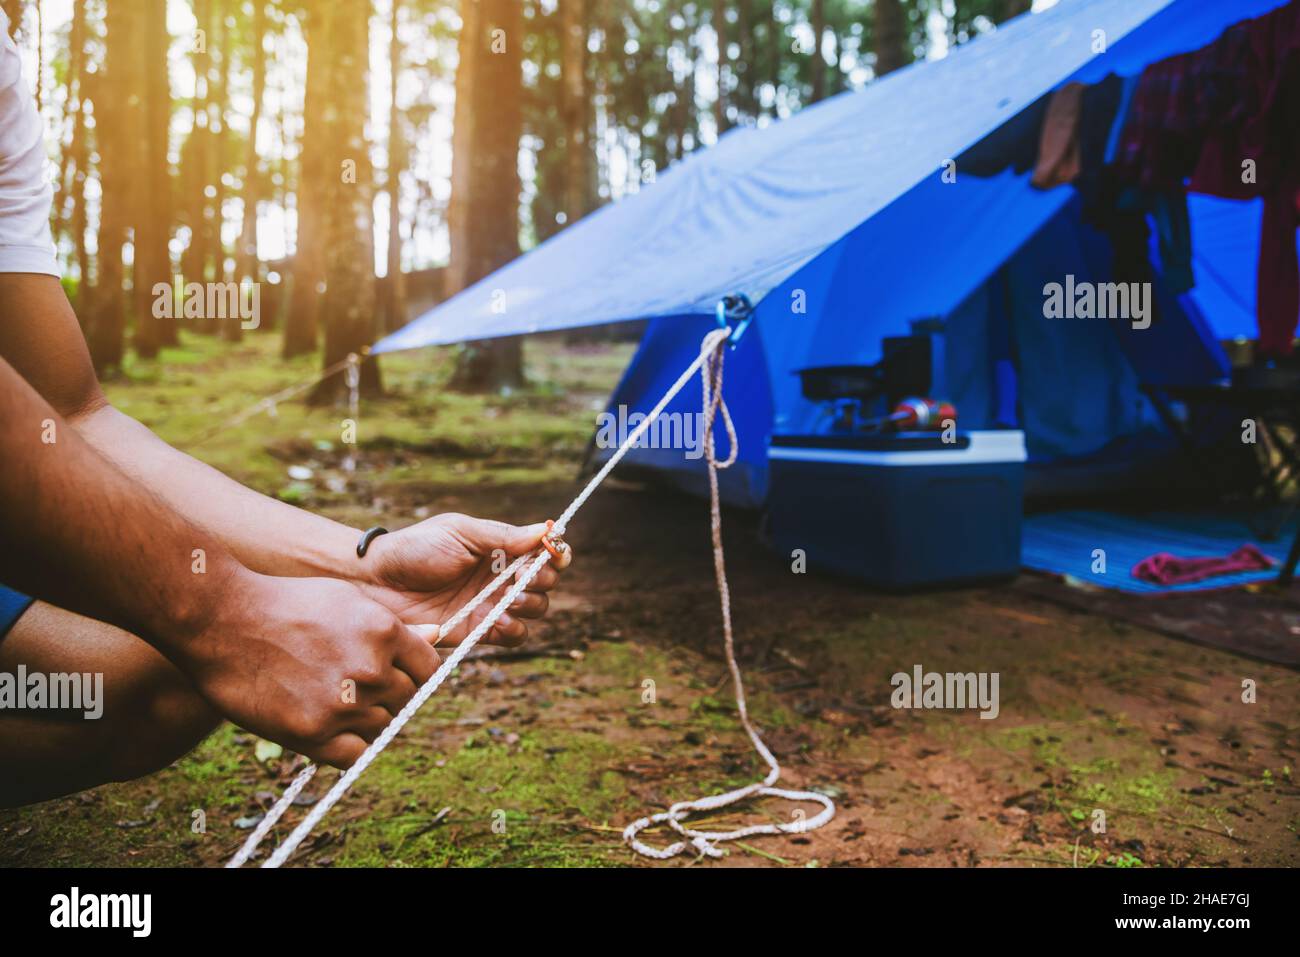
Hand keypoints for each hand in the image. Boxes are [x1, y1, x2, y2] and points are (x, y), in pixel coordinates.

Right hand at [177, 572, 441, 767]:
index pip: (427, 668)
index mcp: (385, 632)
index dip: (410, 672)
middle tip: (349, 685)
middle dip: (385, 694)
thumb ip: (394, 625)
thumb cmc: (285, 605)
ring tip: (327, 699)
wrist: (222, 621)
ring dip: (361, 720)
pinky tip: (324, 727)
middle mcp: (372, 669)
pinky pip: (353, 755)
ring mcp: (344, 703)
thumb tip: (438, 634)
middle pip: (404, 699)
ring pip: (379, 726)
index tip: (391, 672)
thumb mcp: (346, 599)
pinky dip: (344, 746)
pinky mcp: (313, 733)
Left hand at [359, 513, 572, 647]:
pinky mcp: (478, 630)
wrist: (376, 582)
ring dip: (531, 605)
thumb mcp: (459, 532)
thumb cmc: (414, 548)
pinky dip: (514, 630)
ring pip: (534, 610)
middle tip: (522, 579)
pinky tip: (498, 621)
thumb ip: (502, 535)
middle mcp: (500, 576)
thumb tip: (544, 530)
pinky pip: (512, 636)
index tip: (552, 554)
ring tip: (510, 600)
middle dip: (542, 581)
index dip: (555, 554)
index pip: (542, 552)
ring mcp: (491, 604)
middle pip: (544, 583)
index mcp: (499, 548)